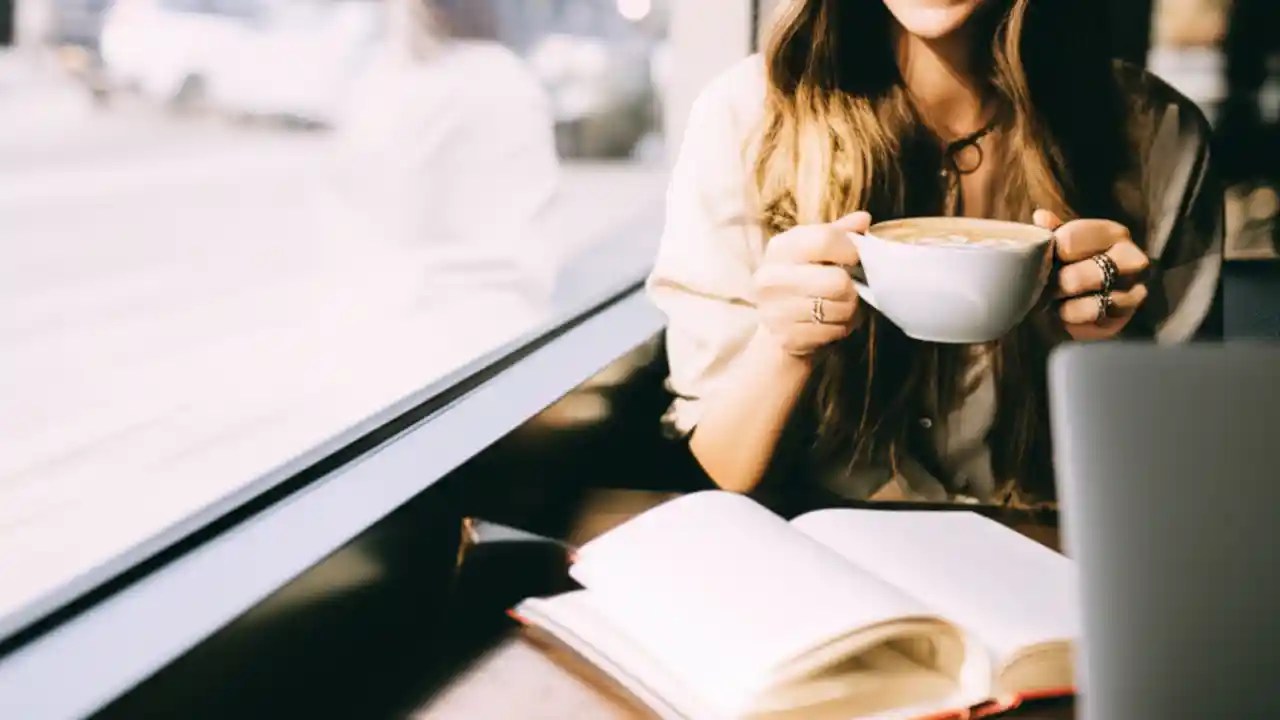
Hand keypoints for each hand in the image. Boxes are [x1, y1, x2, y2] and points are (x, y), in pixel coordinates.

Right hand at [754, 212, 869, 355]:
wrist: (775, 326)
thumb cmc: (802, 280)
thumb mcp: (815, 252)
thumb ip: (839, 234)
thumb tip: (864, 219)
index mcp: (780, 248)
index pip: (824, 240)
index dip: (850, 249)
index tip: (855, 258)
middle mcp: (770, 277)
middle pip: (837, 281)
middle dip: (852, 288)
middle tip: (848, 290)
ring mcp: (775, 310)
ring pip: (840, 308)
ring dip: (849, 310)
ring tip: (839, 306)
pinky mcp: (786, 337)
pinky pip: (833, 332)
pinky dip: (840, 328)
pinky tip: (830, 323)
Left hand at [1034, 210, 1149, 341]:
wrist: (1097, 292)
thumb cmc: (1075, 260)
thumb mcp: (1065, 241)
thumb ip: (1052, 231)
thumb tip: (1041, 217)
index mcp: (1114, 234)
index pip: (1068, 242)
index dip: (1050, 254)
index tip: (1045, 259)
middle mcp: (1132, 262)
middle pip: (1079, 278)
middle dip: (1057, 285)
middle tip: (1046, 287)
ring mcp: (1133, 294)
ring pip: (1092, 307)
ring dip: (1066, 309)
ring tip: (1056, 304)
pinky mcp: (1124, 321)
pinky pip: (1093, 328)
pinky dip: (1074, 326)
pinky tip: (1066, 318)